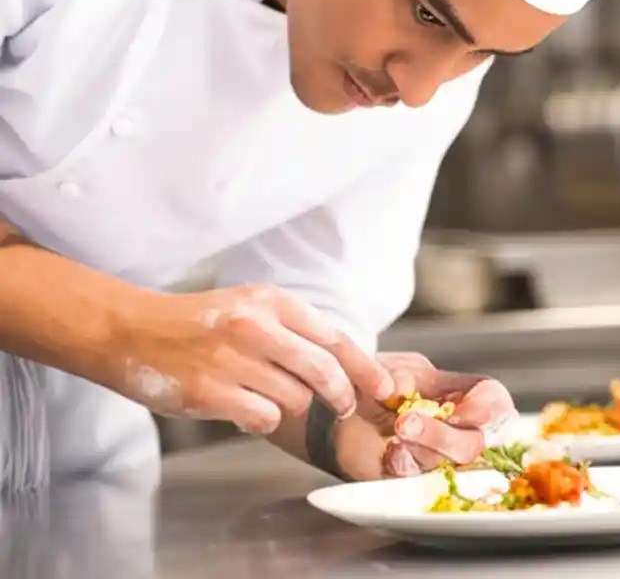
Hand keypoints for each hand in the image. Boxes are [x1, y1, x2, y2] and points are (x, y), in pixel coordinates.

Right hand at [106, 284, 394, 433]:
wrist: (131, 330)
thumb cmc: (200, 323)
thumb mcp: (252, 307)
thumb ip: (296, 330)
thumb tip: (350, 365)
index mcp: (272, 302)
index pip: (337, 338)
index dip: (367, 369)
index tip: (385, 389)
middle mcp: (255, 327)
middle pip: (325, 372)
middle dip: (342, 396)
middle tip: (343, 408)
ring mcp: (232, 360)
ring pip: (296, 399)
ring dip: (290, 406)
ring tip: (263, 394)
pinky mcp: (210, 393)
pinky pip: (264, 419)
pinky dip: (262, 420)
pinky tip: (242, 408)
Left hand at [332, 353, 515, 480]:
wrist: (341, 407)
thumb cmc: (377, 383)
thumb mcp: (391, 368)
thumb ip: (401, 377)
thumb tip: (401, 389)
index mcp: (464, 395)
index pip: (495, 402)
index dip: (487, 409)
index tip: (458, 411)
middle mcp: (457, 430)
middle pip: (474, 443)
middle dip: (444, 435)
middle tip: (407, 422)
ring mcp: (436, 456)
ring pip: (447, 465)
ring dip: (422, 448)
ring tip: (396, 431)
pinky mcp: (412, 476)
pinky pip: (416, 478)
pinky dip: (403, 464)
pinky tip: (389, 452)